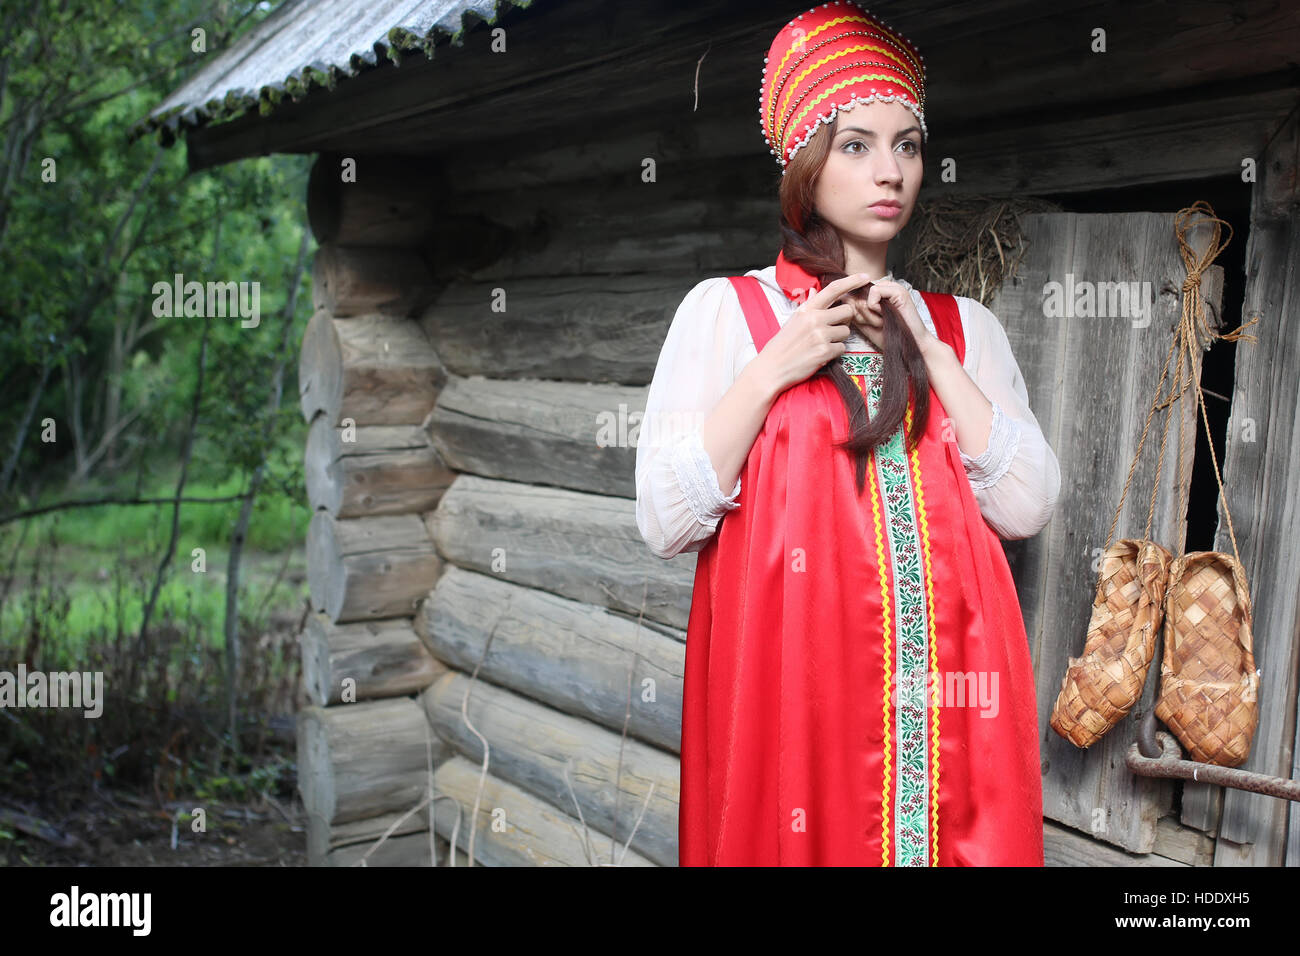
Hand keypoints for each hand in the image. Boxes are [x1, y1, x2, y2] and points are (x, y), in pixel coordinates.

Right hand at [753, 272, 877, 394]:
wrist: (772, 367)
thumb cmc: (782, 344)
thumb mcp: (793, 320)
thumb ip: (808, 306)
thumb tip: (815, 291)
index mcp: (806, 309)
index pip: (833, 289)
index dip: (852, 280)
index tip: (865, 276)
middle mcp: (814, 319)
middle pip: (847, 310)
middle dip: (845, 320)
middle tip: (833, 328)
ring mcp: (820, 335)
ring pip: (846, 331)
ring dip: (839, 338)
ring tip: (822, 344)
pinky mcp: (824, 351)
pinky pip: (842, 348)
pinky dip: (835, 352)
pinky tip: (821, 354)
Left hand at [850, 279, 940, 355]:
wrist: (908, 348)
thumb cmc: (890, 338)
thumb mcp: (866, 324)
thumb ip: (854, 311)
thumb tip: (842, 297)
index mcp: (879, 295)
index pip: (855, 295)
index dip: (857, 312)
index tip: (869, 324)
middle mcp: (885, 288)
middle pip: (858, 295)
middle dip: (863, 315)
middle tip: (878, 324)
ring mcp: (893, 288)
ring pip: (864, 294)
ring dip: (869, 314)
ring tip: (882, 322)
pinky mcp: (899, 290)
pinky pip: (874, 292)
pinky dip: (875, 308)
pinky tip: (885, 316)